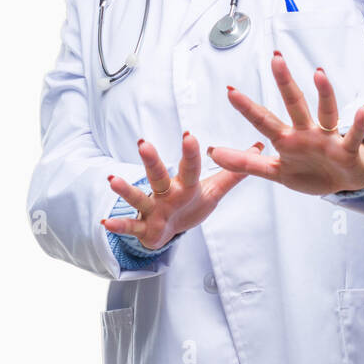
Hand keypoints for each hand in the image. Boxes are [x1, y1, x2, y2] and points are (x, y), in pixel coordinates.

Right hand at [101, 131, 266, 249]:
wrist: (172, 229)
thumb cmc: (191, 204)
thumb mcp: (215, 189)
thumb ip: (235, 172)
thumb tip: (258, 147)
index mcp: (185, 183)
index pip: (189, 166)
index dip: (190, 152)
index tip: (189, 134)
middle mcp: (165, 192)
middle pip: (158, 175)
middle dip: (151, 161)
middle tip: (142, 143)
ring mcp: (153, 209)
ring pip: (139, 197)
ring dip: (126, 190)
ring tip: (112, 180)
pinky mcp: (145, 227)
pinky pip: (131, 226)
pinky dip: (119, 225)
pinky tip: (104, 222)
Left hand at [207, 51, 363, 196]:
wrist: (345, 183)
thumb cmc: (312, 172)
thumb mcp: (276, 172)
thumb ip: (247, 163)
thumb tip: (214, 153)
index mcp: (287, 139)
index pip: (264, 120)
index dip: (248, 108)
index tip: (230, 91)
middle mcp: (306, 132)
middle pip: (294, 104)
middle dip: (285, 82)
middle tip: (276, 59)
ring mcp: (327, 139)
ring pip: (326, 112)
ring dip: (324, 92)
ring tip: (319, 74)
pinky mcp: (346, 150)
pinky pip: (353, 135)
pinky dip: (359, 123)